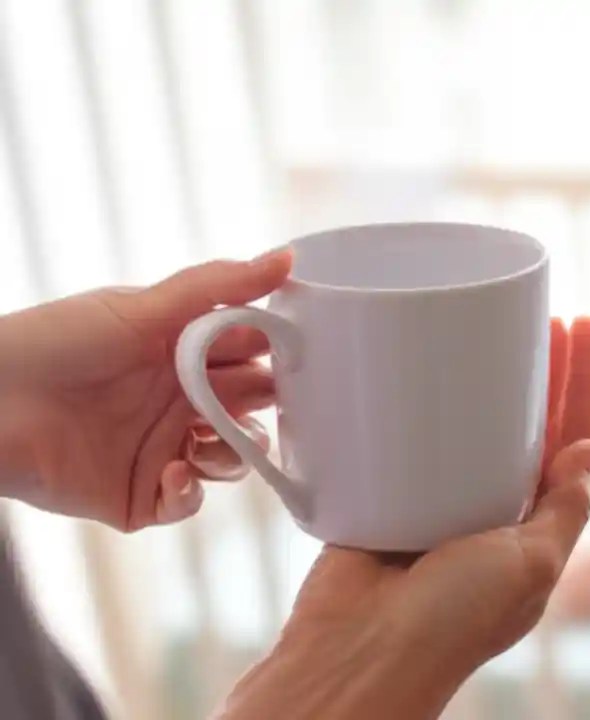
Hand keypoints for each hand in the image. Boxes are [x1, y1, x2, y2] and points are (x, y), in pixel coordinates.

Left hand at [0, 250, 291, 529]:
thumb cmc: (52, 342)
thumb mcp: (142, 306)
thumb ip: (221, 285)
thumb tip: (290, 256)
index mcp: (184, 354)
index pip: (254, 355)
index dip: (281, 356)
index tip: (307, 356)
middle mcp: (179, 402)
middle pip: (252, 409)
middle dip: (269, 408)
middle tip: (263, 401)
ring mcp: (161, 449)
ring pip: (230, 461)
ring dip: (235, 454)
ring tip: (210, 442)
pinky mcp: (138, 495)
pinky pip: (187, 503)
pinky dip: (190, 491)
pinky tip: (173, 470)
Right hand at [217, 317, 589, 719]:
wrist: (357, 654)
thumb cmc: (452, 621)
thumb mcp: (530, 567)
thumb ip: (562, 513)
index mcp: (534, 530)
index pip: (573, 441)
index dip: (583, 385)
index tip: (585, 328)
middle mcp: (491, 516)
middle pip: (525, 425)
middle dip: (540, 370)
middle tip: (540, 316)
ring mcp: (438, 505)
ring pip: (471, 427)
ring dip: (485, 378)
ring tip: (489, 323)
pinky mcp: (386, 499)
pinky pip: (410, 442)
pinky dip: (420, 406)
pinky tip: (421, 367)